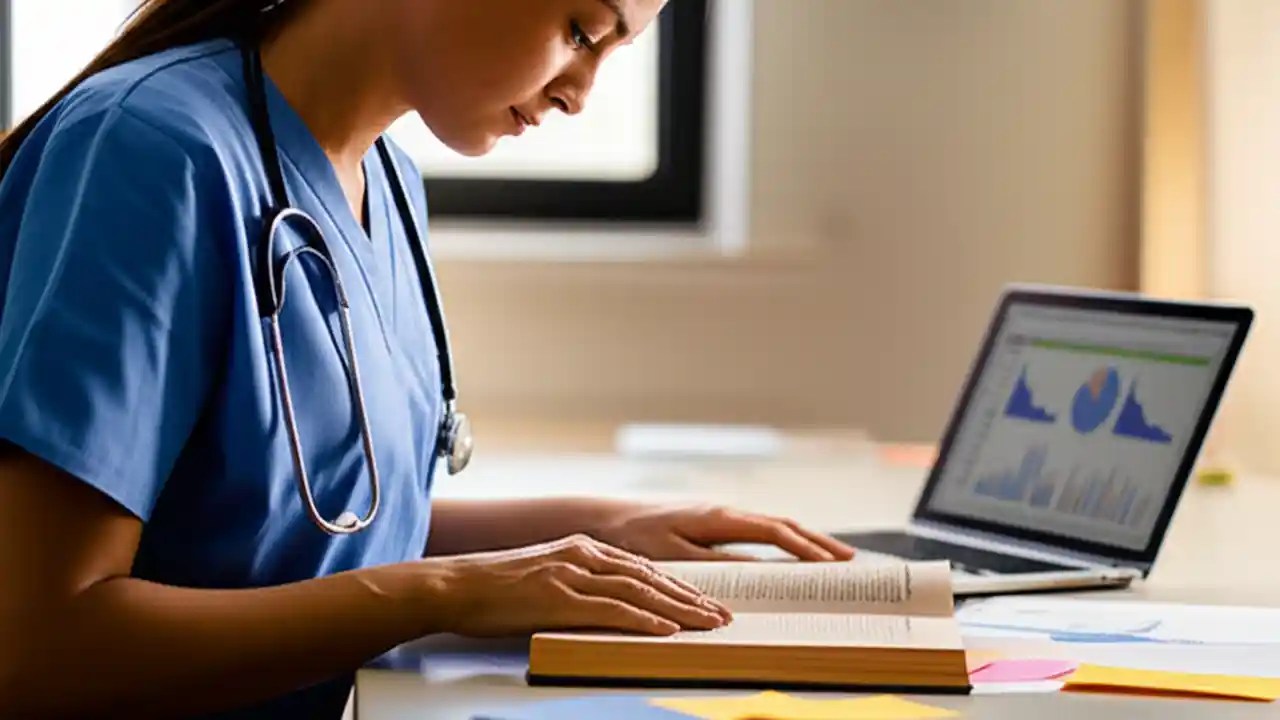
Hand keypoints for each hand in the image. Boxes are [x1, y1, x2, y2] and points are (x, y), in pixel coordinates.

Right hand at [423, 534, 733, 637]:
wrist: (456, 584)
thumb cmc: (495, 588)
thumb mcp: (546, 576)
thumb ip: (579, 584)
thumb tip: (610, 605)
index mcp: (582, 547)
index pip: (644, 567)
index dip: (679, 586)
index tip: (706, 602)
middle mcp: (583, 554)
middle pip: (650, 577)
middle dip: (691, 598)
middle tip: (723, 616)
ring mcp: (572, 574)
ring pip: (639, 592)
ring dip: (679, 610)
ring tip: (708, 625)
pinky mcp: (559, 597)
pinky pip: (611, 610)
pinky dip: (643, 621)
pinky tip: (666, 631)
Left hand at [594, 503, 856, 561]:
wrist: (608, 518)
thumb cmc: (635, 538)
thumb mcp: (674, 556)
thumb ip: (716, 564)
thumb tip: (759, 572)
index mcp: (719, 518)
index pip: (775, 531)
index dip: (806, 548)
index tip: (833, 565)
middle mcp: (725, 511)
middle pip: (783, 524)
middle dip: (818, 541)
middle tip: (851, 560)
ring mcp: (721, 515)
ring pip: (773, 525)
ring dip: (804, 539)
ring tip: (833, 557)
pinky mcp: (713, 522)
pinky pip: (759, 530)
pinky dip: (783, 540)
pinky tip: (792, 553)